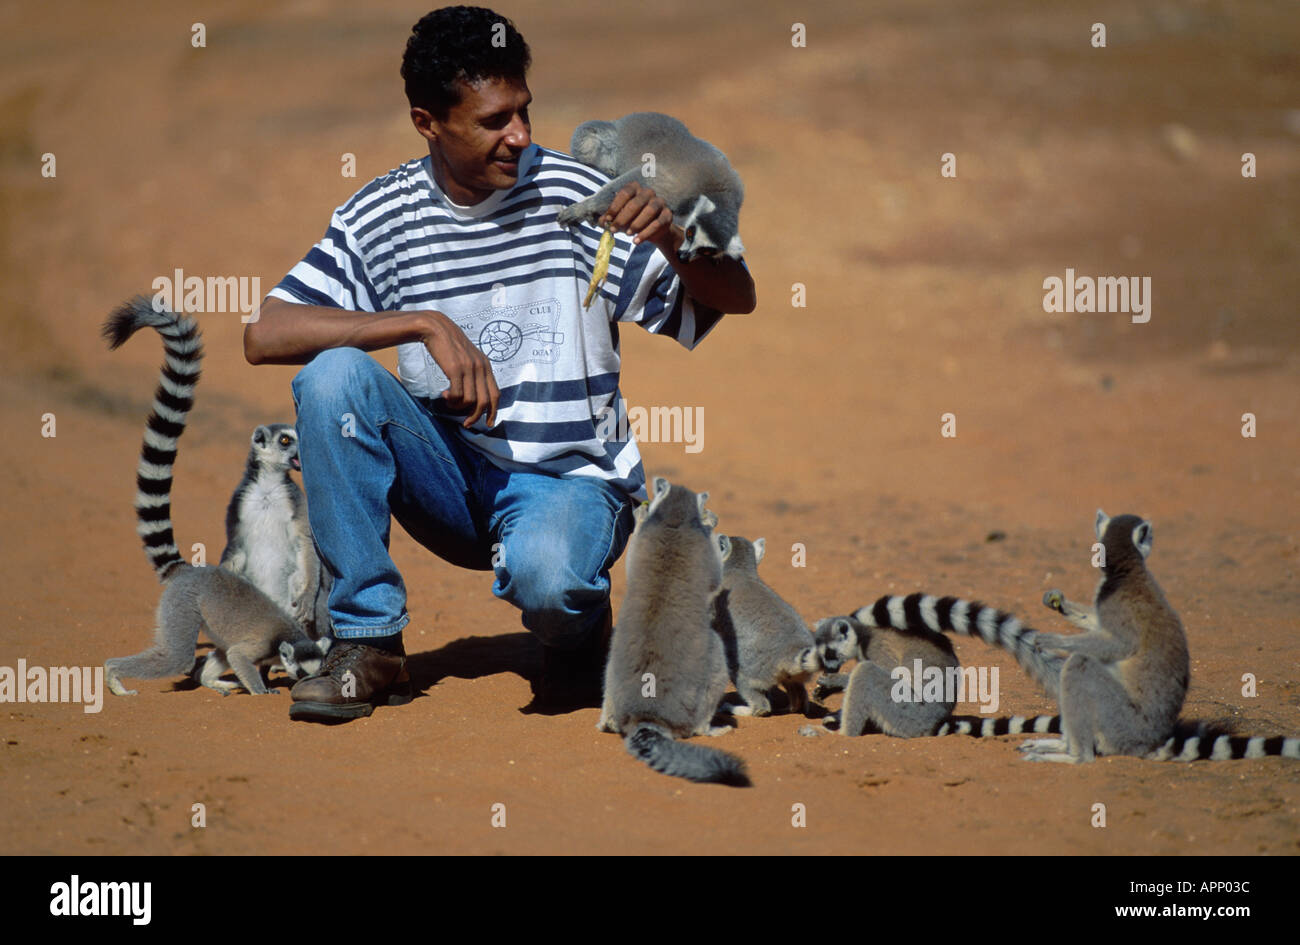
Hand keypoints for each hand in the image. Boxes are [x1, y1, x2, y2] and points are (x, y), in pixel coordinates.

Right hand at [419, 312, 499, 427]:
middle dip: (476, 416)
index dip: (493, 412)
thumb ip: (474, 372)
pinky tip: (443, 394)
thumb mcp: (468, 357)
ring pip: (470, 400)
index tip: (488, 423)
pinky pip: (457, 394)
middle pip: (485, 401)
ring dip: (458, 407)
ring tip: (448, 401)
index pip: (496, 394)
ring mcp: (469, 368)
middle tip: (466, 423)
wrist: (436, 328)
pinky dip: (451, 400)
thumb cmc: (449, 345)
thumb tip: (473, 396)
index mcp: (486, 365)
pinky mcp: (455, 369)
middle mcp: (481, 367)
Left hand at [600, 181, 677, 253]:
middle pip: (636, 203)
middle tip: (614, 229)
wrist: (653, 231)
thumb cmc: (632, 220)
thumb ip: (609, 219)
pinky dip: (646, 233)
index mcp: (635, 188)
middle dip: (623, 218)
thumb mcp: (619, 218)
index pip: (625, 193)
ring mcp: (659, 202)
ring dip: (636, 224)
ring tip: (628, 234)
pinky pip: (657, 223)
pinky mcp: (667, 215)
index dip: (615, 206)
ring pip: (649, 211)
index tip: (608, 219)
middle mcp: (648, 192)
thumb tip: (601, 222)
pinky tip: (636, 241)